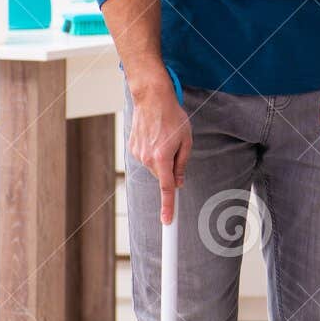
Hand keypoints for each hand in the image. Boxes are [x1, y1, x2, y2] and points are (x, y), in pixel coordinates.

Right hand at [127, 76, 191, 223]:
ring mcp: (137, 154)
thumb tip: (179, 182)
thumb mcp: (186, 140)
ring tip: (163, 136)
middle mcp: (147, 158)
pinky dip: (152, 151)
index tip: (167, 222)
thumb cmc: (173, 117)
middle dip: (170, 169)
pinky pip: (146, 158)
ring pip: (154, 167)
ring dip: (161, 158)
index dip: (168, 207)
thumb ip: (182, 164)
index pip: (166, 189)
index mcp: (163, 158)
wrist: (152, 98)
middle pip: (162, 176)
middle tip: (175, 147)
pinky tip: (155, 136)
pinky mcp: (132, 148)